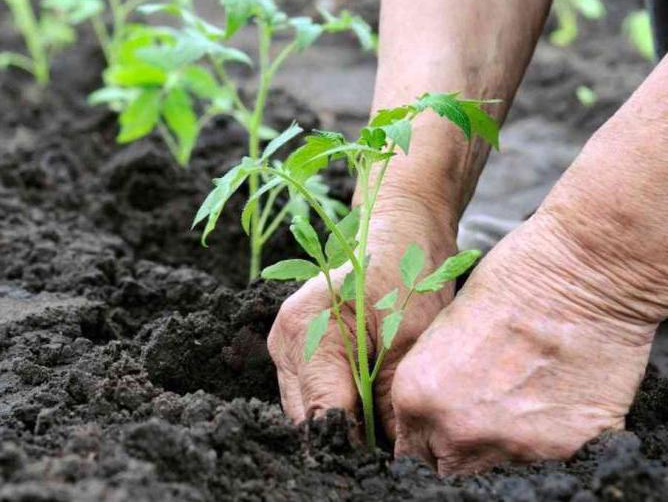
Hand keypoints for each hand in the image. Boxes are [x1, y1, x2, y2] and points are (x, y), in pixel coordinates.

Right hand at [268, 195, 457, 438]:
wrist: (400, 230)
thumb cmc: (408, 272)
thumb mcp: (409, 341)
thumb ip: (391, 403)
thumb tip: (392, 456)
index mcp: (306, 331)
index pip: (323, 416)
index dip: (355, 447)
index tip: (386, 463)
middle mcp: (285, 340)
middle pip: (308, 418)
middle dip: (347, 438)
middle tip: (389, 449)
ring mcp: (286, 344)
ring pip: (308, 409)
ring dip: (343, 423)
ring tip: (382, 428)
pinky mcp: (297, 347)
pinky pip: (312, 392)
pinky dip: (339, 404)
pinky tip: (368, 405)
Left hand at [391, 209, 657, 473]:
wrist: (579, 273)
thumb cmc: (508, 280)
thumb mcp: (445, 327)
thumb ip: (433, 379)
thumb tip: (435, 406)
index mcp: (418, 395)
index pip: (411, 446)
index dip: (427, 432)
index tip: (441, 420)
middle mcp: (458, 428)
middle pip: (449, 463)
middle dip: (458, 441)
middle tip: (480, 407)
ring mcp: (511, 443)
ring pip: (497, 460)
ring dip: (501, 436)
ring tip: (521, 388)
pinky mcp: (563, 446)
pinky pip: (546, 451)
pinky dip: (548, 429)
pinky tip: (554, 388)